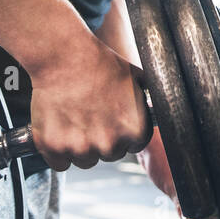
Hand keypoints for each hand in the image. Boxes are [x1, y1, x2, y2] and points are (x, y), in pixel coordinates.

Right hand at [29, 35, 150, 171]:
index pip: (133, 145)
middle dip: (101, 139)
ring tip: (74, 118)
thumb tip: (166, 109)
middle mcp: (109, 144)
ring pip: (84, 161)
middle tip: (91, 114)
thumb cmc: (100, 63)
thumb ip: (151, 102)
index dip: (123, 132)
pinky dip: (57, 151)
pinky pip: (60, 163)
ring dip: (80, 147)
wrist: (63, 55)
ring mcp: (80, 148)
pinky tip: (58, 127)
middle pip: (109, 154)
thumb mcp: (138, 79)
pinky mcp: (53, 147)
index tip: (112, 118)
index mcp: (134, 130)